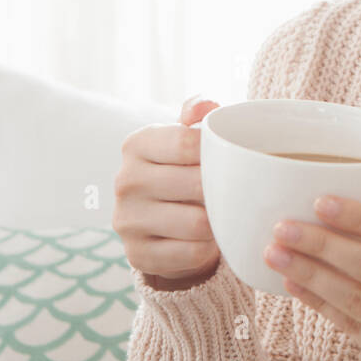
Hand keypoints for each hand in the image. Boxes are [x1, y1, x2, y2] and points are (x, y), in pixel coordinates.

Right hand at [113, 95, 222, 290]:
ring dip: (218, 222)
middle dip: (222, 190)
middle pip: (196, 184)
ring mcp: (126, 219)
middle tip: (236, 192)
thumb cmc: (183, 168)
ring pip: (197, 223)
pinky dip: (208, 248)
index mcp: (136, 144)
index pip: (187, 143)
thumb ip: (197, 112)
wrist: (160, 221)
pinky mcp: (137, 254)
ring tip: (224, 215)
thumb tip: (205, 106)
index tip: (233, 160)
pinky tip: (209, 239)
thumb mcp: (186, 136)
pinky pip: (191, 253)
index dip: (219, 153)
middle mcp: (125, 180)